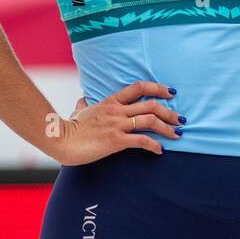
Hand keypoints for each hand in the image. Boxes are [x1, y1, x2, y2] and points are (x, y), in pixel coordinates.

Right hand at [53, 79, 183, 165]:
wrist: (59, 139)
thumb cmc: (68, 127)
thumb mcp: (78, 111)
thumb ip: (84, 105)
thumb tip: (82, 101)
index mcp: (110, 101)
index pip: (138, 87)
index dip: (157, 88)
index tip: (170, 92)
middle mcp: (117, 110)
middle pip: (151, 105)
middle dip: (169, 112)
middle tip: (180, 119)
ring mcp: (117, 125)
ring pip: (150, 120)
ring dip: (167, 127)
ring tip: (177, 134)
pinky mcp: (115, 141)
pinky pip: (141, 141)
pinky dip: (154, 145)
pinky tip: (160, 150)